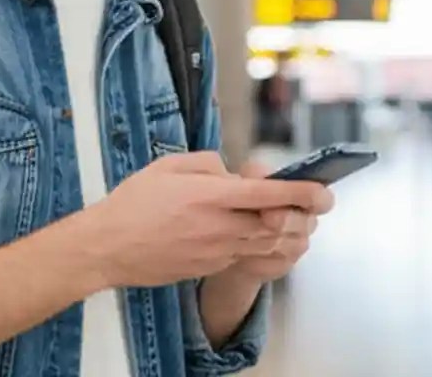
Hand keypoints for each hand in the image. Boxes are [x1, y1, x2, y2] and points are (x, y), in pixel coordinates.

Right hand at [84, 151, 332, 288]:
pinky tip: (252, 231)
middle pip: (275, 224)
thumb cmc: (133, 204)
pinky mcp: (209, 268)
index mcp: (210, 197)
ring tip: (291, 215)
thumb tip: (231, 174)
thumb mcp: (168, 167)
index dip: (302, 193)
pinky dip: (256, 243)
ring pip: (264, 243)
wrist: (106, 249)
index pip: (268, 195)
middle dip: (302, 213)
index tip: (325, 191)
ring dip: (282, 230)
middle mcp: (219, 227)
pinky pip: (243, 255)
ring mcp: (215, 252)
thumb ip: (207, 163)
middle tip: (319, 203)